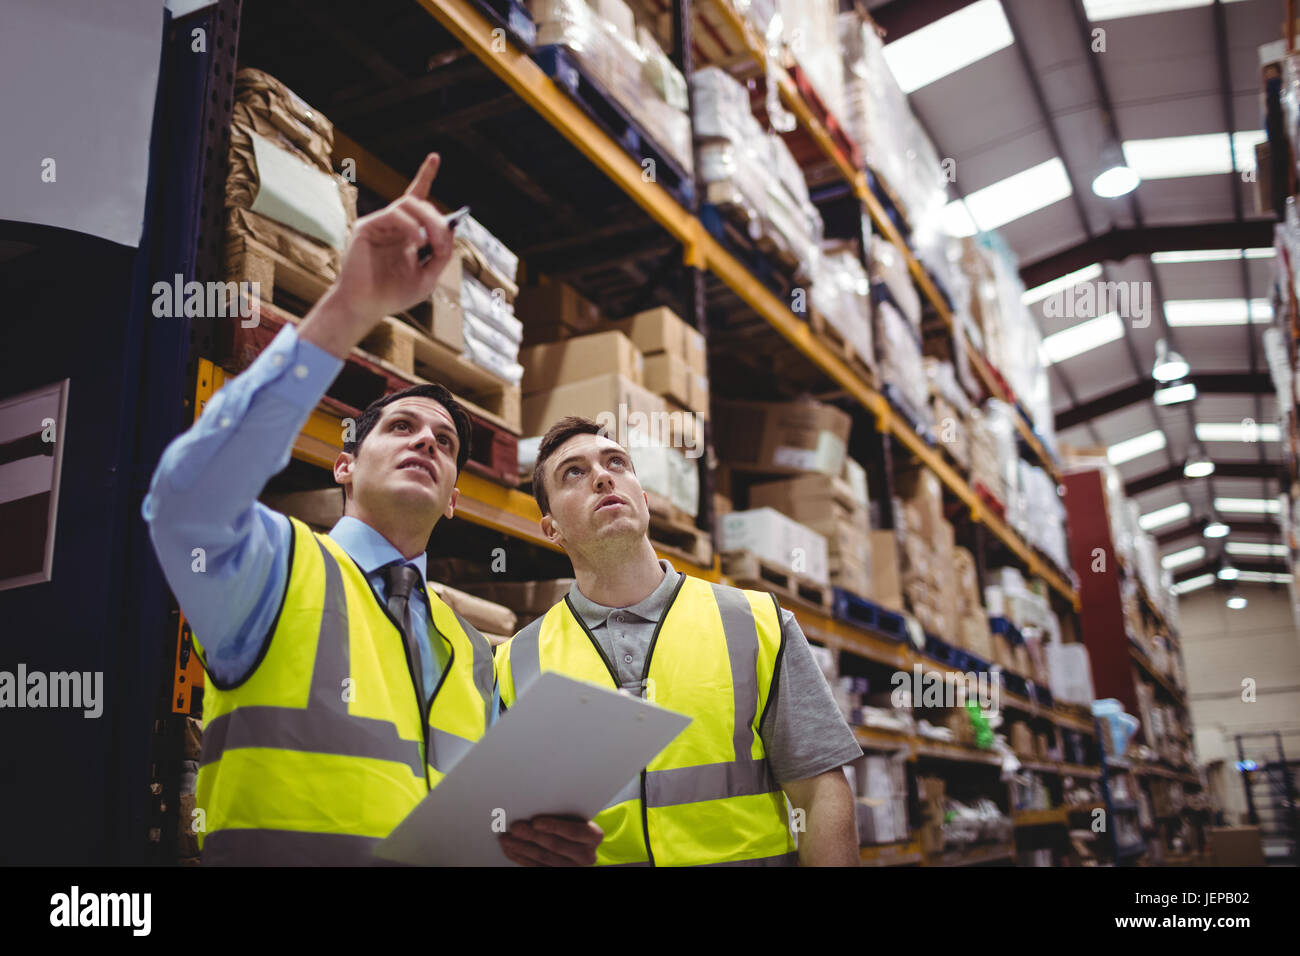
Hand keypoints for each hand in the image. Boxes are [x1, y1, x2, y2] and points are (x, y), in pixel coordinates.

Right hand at [301, 153, 455, 357]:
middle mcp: (393, 225)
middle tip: (443, 240)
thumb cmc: (392, 294)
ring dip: (428, 221)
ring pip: (409, 204)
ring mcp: (380, 224)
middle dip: (438, 221)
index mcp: (407, 233)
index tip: (434, 157)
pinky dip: (410, 227)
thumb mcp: (427, 277)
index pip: (418, 199)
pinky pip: (394, 215)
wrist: (366, 307)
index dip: (424, 175)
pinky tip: (415, 242)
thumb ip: (441, 255)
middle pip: (421, 204)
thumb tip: (450, 231)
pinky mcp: (367, 227)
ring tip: (430, 243)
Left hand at [499, 815, 602, 866]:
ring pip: (543, 858)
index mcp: (594, 836)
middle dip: (532, 836)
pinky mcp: (557, 873)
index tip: (535, 821)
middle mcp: (586, 855)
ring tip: (507, 838)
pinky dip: (520, 857)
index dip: (554, 826)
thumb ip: (563, 814)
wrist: (581, 846)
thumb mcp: (576, 817)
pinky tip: (510, 849)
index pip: (574, 831)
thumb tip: (534, 804)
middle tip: (515, 827)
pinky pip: (536, 867)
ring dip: (522, 848)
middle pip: (555, 845)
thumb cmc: (576, 824)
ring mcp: (571, 867)